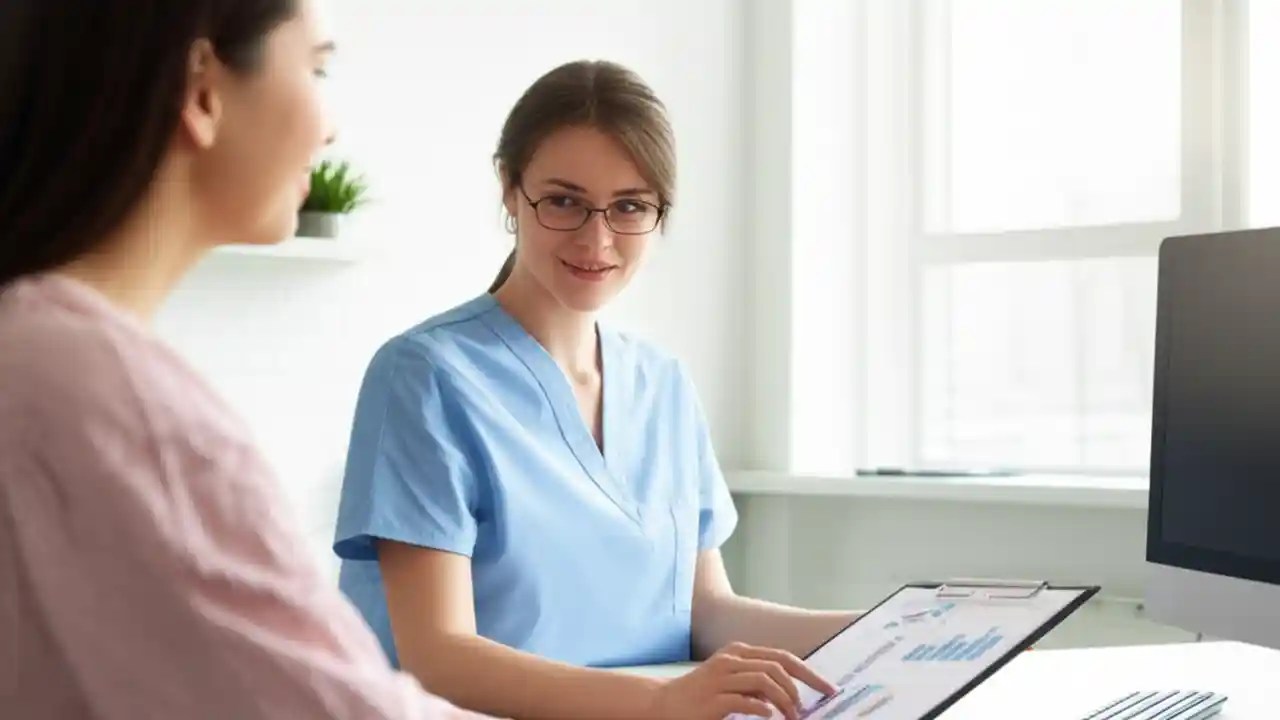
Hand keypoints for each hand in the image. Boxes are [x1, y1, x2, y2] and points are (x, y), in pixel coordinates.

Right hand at [646, 642, 837, 719]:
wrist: (663, 704)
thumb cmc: (701, 695)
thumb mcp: (732, 682)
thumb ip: (757, 682)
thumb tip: (791, 693)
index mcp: (739, 652)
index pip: (783, 657)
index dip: (809, 672)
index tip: (829, 688)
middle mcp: (731, 660)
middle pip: (778, 665)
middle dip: (804, 685)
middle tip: (813, 706)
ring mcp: (721, 677)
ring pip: (765, 680)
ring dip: (785, 701)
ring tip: (792, 717)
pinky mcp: (714, 698)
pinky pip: (745, 700)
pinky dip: (763, 708)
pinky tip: (770, 716)